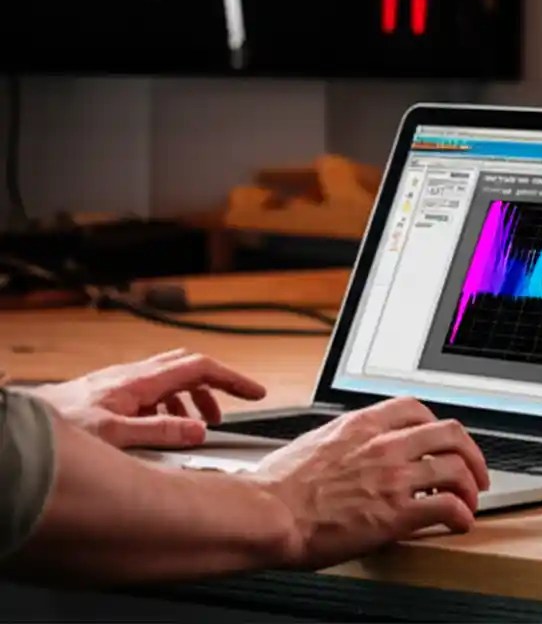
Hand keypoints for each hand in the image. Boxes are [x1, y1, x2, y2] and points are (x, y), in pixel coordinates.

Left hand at [27, 349, 266, 448]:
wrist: (23, 431)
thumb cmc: (59, 432)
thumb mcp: (114, 435)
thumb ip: (159, 433)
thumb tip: (198, 430)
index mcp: (139, 381)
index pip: (199, 367)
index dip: (232, 379)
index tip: (256, 393)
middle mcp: (132, 377)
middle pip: (188, 367)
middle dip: (217, 386)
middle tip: (234, 407)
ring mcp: (120, 384)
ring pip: (170, 381)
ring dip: (193, 400)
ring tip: (201, 426)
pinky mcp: (110, 396)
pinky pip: (152, 393)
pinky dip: (170, 408)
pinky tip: (165, 429)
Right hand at [255, 397, 490, 568]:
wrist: (267, 514)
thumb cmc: (276, 487)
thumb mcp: (312, 444)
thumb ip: (341, 442)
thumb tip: (344, 452)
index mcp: (361, 425)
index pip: (416, 409)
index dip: (438, 425)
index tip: (442, 442)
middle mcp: (384, 445)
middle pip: (450, 434)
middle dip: (470, 453)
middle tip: (473, 472)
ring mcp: (393, 477)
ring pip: (456, 469)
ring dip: (470, 488)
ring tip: (468, 502)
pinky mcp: (396, 513)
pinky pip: (447, 508)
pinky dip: (462, 516)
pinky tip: (459, 524)